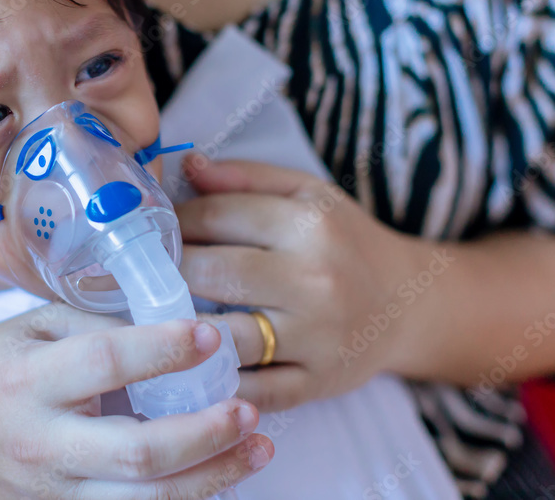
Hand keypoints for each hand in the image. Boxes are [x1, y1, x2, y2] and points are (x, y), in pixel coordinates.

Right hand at [0, 302, 273, 498]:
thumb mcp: (31, 327)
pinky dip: (185, 494)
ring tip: (259, 447)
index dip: (162, 349)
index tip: (208, 334)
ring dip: (211, 476)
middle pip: (135, 452)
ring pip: (144, 498)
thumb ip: (97, 326)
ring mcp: (55, 488)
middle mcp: (42, 442)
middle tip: (247, 408)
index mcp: (26, 381)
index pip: (104, 363)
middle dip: (203, 435)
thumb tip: (172, 325)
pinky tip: (220, 472)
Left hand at [176, 158, 422, 412]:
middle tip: (145, 272)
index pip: (215, 216)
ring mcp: (316, 338)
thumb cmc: (346, 242)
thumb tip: (187, 165)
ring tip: (158, 316)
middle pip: (211, 273)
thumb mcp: (308, 194)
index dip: (173, 221)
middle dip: (166, 271)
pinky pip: (251, 390)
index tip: (156, 229)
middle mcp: (315, 281)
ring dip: (181, 328)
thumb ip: (246, 178)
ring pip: (225, 337)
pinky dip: (216, 382)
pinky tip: (192, 364)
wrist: (408, 304)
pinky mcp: (316, 383)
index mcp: (310, 225)